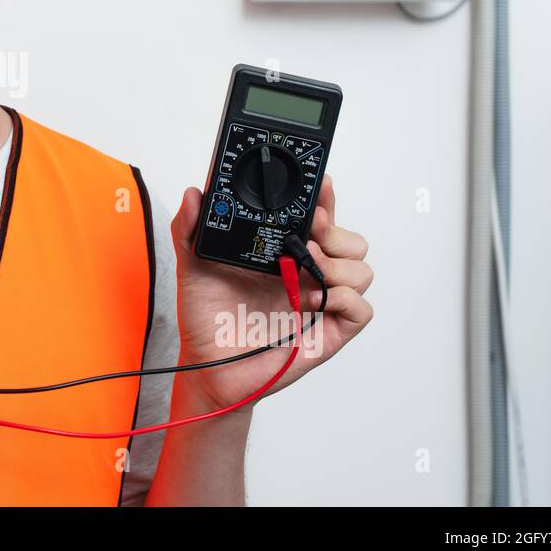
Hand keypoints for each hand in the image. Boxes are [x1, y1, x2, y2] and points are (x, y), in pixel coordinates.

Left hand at [169, 174, 373, 413]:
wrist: (208, 365)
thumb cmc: (206, 316)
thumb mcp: (192, 265)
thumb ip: (189, 227)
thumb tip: (194, 194)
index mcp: (283, 252)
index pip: (320, 217)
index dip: (326, 199)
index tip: (321, 186)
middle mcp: (307, 274)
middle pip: (350, 241)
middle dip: (335, 231)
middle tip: (310, 231)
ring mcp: (320, 302)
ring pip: (361, 271)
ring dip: (339, 265)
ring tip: (303, 270)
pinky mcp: (328, 331)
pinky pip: (361, 309)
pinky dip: (346, 299)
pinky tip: (313, 301)